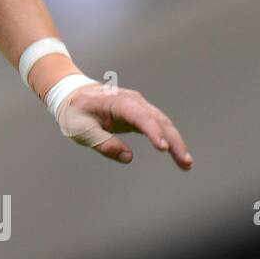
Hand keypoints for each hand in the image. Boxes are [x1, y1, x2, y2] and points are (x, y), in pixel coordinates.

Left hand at [56, 83, 193, 169]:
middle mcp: (134, 101)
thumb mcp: (81, 129)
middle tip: (185, 162)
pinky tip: (178, 156)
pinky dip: (170, 140)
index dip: (153, 132)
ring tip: (186, 164)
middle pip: (159, 120)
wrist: (73, 94)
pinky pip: (159, 127)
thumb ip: (103, 142)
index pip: (140, 116)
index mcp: (118, 101)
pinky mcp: (141, 114)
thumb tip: (129, 157)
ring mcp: (139, 106)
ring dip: (176, 143)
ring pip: (164, 124)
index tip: (163, 148)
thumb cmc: (75, 112)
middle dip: (174, 141)